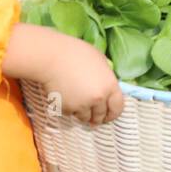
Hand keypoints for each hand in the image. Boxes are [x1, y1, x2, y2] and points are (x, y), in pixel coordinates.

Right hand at [3, 24, 124, 124]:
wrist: (53, 58)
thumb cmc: (77, 53)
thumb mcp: (100, 61)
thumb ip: (105, 76)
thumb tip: (105, 84)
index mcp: (110, 86)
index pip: (117, 108)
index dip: (113, 113)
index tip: (109, 115)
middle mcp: (98, 99)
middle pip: (100, 116)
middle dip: (97, 117)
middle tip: (94, 116)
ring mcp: (82, 106)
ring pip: (85, 117)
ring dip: (84, 114)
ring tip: (79, 105)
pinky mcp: (67, 109)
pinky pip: (71, 113)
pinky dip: (70, 109)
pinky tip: (67, 98)